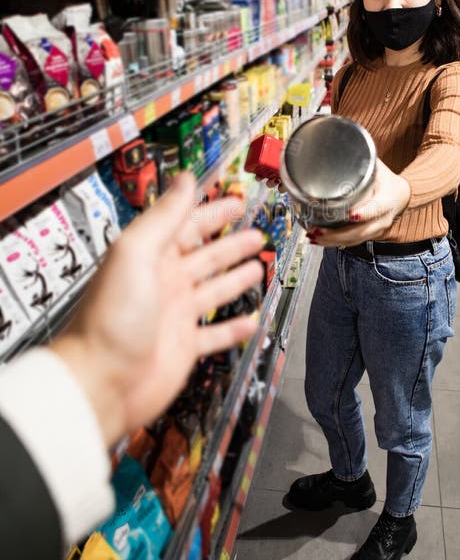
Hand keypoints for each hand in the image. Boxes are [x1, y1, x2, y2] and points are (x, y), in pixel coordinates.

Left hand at [51, 172, 263, 446]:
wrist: (101, 380)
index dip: (212, 213)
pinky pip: (215, 335)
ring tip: (258, 266)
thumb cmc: (113, 316)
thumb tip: (185, 179)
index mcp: (152, 257)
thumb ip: (164, 216)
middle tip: (256, 232)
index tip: (236, 201)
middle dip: (231, 244)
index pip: (187, 227)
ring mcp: (176, 316)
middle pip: (206, 257)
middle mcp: (166, 283)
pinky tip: (251, 322)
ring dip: (236, 279)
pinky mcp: (184, 349)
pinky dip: (234, 329)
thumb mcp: (136, 252)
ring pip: (214, 291)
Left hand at [306, 159, 409, 246]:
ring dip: (333, 241)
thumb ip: (362, 160)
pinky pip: (353, 243)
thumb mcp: (378, 168)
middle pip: (361, 231)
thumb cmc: (387, 180)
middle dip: (338, 234)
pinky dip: (335, 244)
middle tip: (317, 230)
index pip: (376, 209)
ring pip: (355, 240)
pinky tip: (320, 241)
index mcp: (387, 200)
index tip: (350, 214)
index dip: (363, 213)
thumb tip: (340, 143)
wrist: (402, 196)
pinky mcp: (370, 235)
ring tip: (313, 236)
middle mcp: (383, 218)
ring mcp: (377, 230)